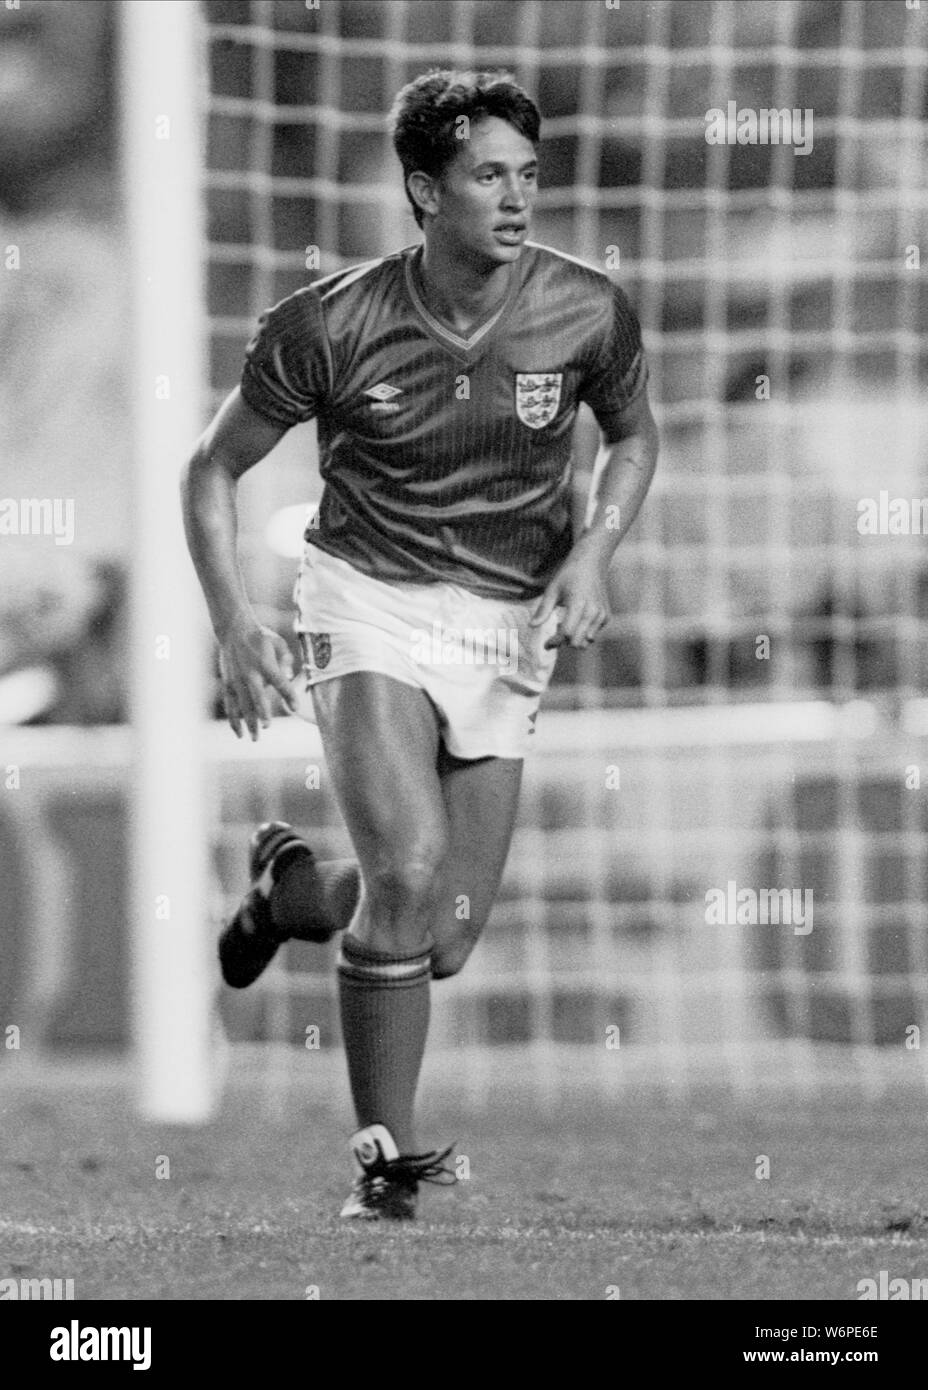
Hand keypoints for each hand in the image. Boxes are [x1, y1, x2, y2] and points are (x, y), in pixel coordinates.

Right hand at [217, 619, 296, 739]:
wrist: (234, 630)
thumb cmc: (261, 638)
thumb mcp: (278, 643)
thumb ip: (286, 660)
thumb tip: (289, 677)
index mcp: (266, 664)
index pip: (280, 682)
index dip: (288, 695)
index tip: (295, 707)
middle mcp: (251, 673)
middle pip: (257, 697)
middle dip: (262, 713)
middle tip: (267, 727)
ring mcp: (237, 680)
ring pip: (242, 705)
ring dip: (247, 722)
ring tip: (254, 738)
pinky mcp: (228, 684)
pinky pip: (231, 705)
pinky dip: (234, 719)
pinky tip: (238, 732)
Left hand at [529, 552, 610, 649]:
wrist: (590, 564)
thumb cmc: (569, 576)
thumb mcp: (552, 590)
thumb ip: (543, 610)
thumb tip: (531, 626)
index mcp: (578, 605)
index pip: (567, 634)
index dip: (555, 641)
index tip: (545, 644)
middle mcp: (593, 612)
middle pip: (577, 642)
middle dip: (563, 643)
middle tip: (553, 634)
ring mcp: (601, 615)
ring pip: (586, 642)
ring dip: (573, 639)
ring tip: (564, 624)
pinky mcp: (606, 617)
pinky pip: (592, 635)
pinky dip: (582, 634)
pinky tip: (575, 620)